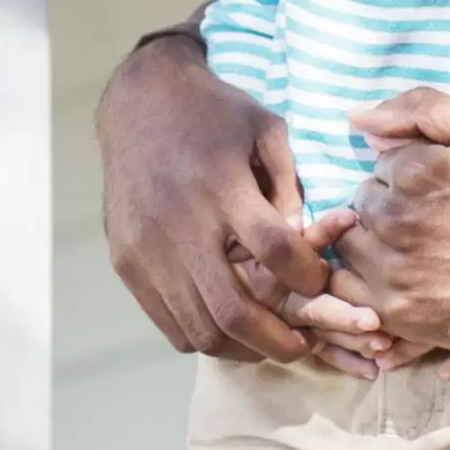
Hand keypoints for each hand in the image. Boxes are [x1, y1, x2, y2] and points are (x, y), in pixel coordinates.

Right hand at [96, 32, 339, 363]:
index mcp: (221, 186)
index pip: (276, 252)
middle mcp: (179, 224)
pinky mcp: (127, 262)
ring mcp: (147, 249)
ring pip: (200, 329)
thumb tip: (305, 245)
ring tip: (268, 343)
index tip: (322, 280)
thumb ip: (290, 187)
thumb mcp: (267, 130)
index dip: (310, 278)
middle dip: (278, 342)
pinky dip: (204, 337)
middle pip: (234, 311)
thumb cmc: (215, 113)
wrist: (139, 101)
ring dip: (242, 348)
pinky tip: (228, 327)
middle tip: (303, 345)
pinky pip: (168, 323)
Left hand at [319, 91, 449, 361]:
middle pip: (361, 205)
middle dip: (389, 205)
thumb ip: (422, 108)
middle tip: (436, 218)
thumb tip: (358, 119)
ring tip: (423, 250)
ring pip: (352, 249)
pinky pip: (357, 297)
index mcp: (413, 173)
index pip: (381, 161)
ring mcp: (395, 275)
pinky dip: (371, 288)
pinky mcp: (403, 317)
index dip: (410, 168)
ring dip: (375, 245)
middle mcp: (396, 223)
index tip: (443, 184)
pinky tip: (408, 281)